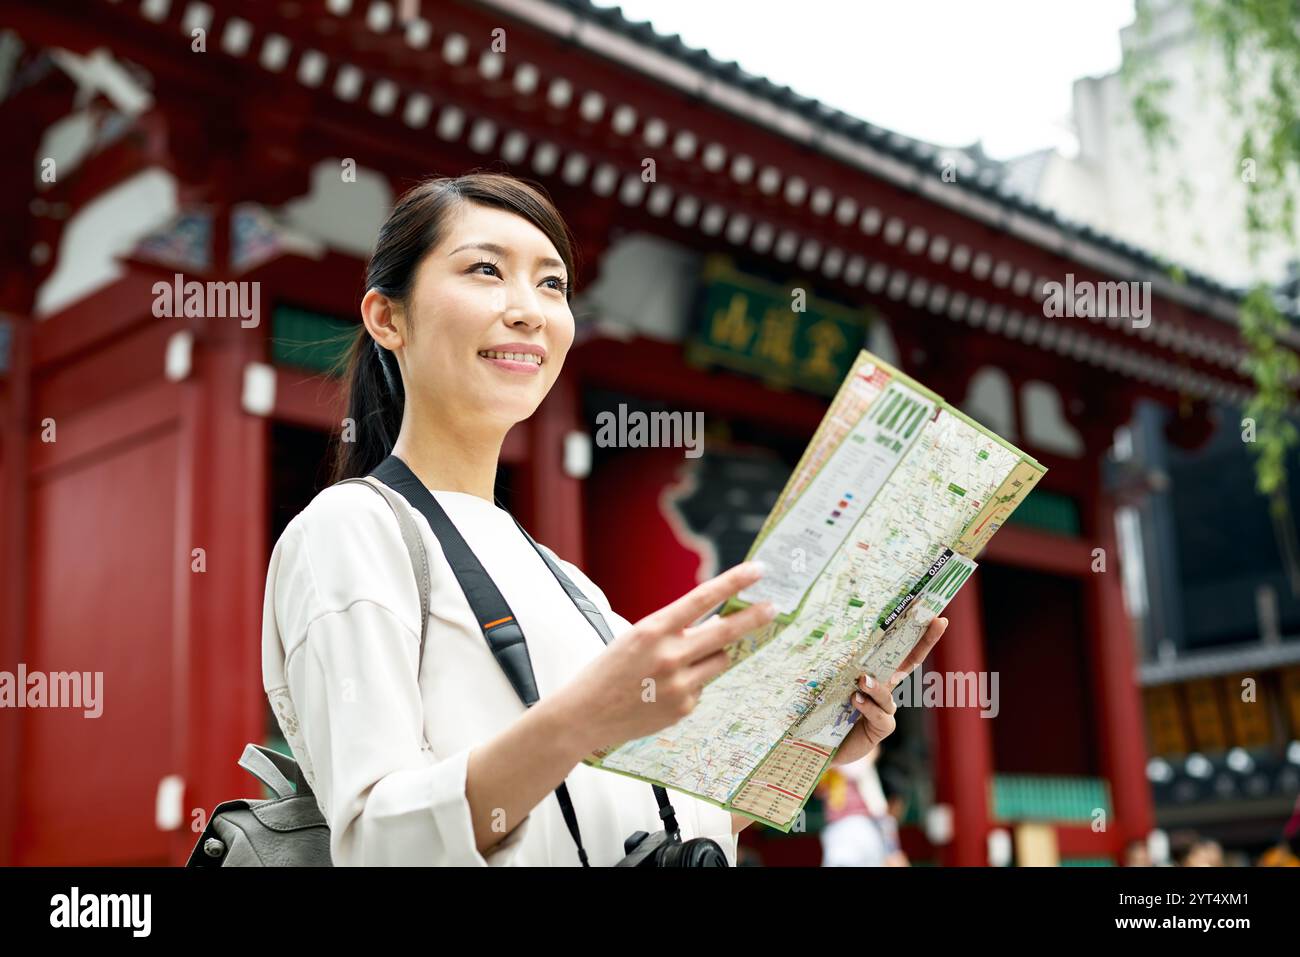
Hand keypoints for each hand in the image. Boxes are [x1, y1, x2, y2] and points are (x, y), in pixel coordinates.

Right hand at [561, 562, 775, 753]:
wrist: (584, 715)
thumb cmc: (609, 670)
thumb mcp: (636, 637)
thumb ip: (674, 629)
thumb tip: (717, 625)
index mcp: (653, 629)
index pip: (702, 598)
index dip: (733, 582)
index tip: (757, 570)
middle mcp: (670, 655)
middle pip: (725, 632)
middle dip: (754, 617)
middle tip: (773, 607)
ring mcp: (679, 685)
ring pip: (719, 660)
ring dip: (713, 654)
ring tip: (680, 663)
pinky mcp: (684, 708)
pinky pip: (702, 686)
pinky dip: (692, 682)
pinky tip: (662, 690)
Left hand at [830, 616, 948, 766]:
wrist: (819, 744)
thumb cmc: (824, 708)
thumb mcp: (828, 682)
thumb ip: (833, 667)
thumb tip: (821, 639)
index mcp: (875, 673)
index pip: (898, 649)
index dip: (916, 632)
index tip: (934, 612)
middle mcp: (885, 688)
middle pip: (910, 662)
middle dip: (926, 641)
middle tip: (936, 621)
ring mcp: (886, 709)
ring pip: (887, 693)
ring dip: (876, 686)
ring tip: (861, 681)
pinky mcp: (882, 727)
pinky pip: (880, 715)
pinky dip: (868, 707)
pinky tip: (855, 702)